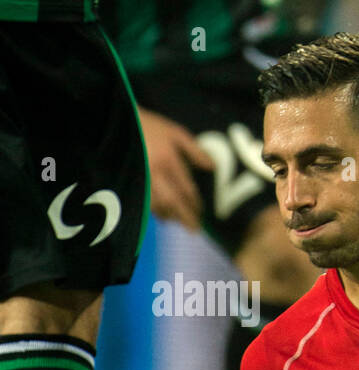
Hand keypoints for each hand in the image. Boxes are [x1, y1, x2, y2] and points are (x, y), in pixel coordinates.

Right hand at [137, 108, 214, 230]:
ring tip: (177, 222)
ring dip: (169, 216)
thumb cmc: (149, 126)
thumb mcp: (175, 132)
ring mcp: (139, 179)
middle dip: (185, 216)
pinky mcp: (127, 181)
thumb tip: (212, 167)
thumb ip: (194, 150)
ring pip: (156, 205)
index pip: (186, 189)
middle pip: (173, 201)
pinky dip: (153, 210)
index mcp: (168, 161)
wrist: (116, 121)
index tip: (201, 212)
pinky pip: (142, 202)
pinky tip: (159, 214)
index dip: (195, 203)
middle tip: (194, 230)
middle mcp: (154, 173)